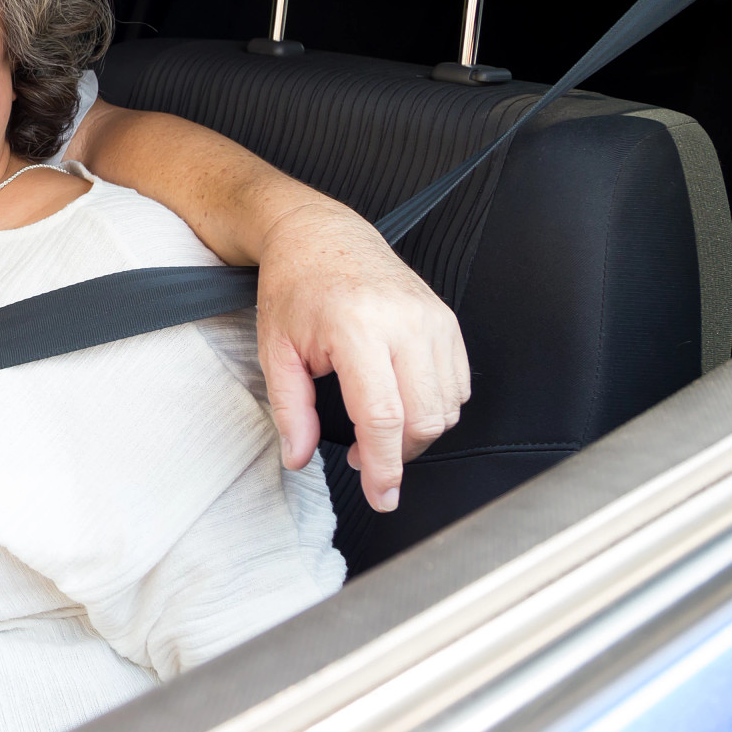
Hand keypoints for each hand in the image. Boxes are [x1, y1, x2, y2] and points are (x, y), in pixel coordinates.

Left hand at [253, 200, 468, 512]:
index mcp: (356, 328)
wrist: (319, 234)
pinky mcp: (446, 319)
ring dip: (416, 434)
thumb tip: (298, 458)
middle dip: (398, 455)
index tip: (382, 497)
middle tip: (365, 460)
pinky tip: (400, 405)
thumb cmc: (294, 288)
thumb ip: (289, 410)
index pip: (383, 416)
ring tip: (376, 430)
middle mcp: (403, 321)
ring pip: (446, 406)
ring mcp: (431, 318)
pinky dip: (434, 408)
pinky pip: (457, 384)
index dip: (384, 467)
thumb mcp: (275, 349)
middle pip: (423, 418)